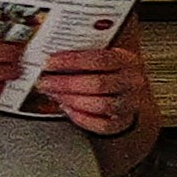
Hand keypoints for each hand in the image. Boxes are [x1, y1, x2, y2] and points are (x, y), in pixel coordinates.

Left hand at [35, 43, 154, 143]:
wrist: (126, 90)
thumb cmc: (107, 70)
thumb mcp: (100, 53)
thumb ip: (80, 52)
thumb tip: (51, 53)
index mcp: (127, 59)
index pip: (99, 59)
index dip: (71, 61)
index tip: (49, 63)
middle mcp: (132, 81)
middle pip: (98, 84)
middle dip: (65, 84)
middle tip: (44, 82)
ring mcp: (130, 103)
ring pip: (101, 105)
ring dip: (71, 100)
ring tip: (54, 94)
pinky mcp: (124, 122)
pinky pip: (102, 124)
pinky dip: (81, 118)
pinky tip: (67, 108)